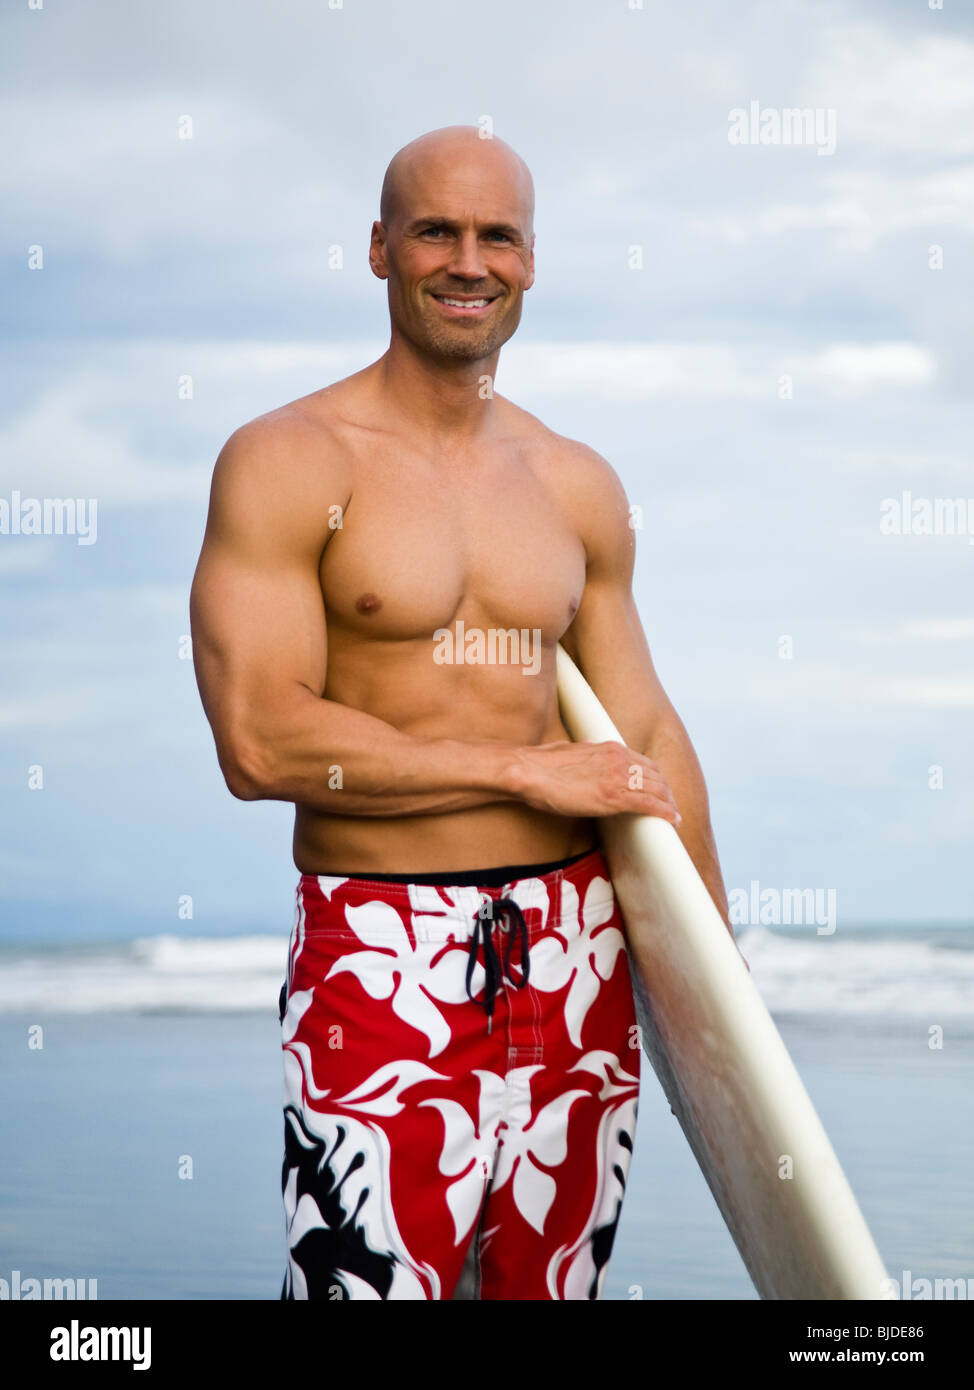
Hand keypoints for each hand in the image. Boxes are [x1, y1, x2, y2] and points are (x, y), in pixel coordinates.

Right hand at [511, 739, 680, 824]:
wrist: (529, 771)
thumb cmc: (541, 764)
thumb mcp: (569, 749)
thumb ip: (585, 750)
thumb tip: (588, 748)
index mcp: (609, 748)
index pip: (644, 762)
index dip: (656, 777)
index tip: (659, 787)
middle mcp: (619, 759)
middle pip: (655, 775)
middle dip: (666, 790)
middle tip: (670, 804)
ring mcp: (618, 777)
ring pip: (657, 789)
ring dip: (669, 802)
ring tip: (674, 814)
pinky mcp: (614, 796)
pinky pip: (649, 804)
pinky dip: (664, 812)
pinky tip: (672, 819)